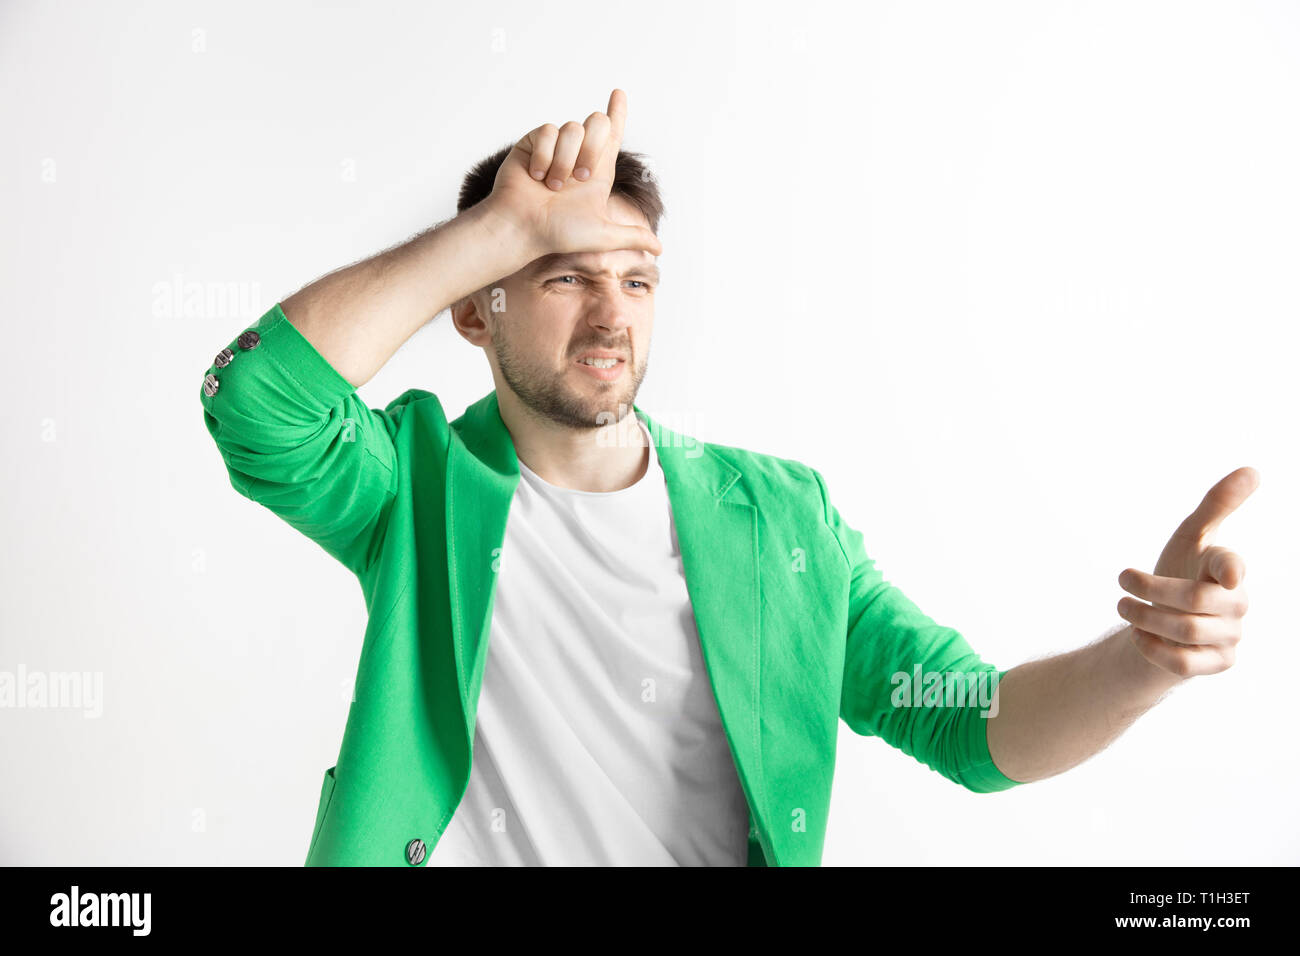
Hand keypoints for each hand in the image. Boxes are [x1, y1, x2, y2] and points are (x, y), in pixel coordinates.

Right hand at [483, 88, 662, 259]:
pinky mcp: (533, 142)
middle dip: (593, 148)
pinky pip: (548, 132)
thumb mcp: (604, 235)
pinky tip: (535, 176)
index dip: (618, 112)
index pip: (612, 135)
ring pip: (573, 129)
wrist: (524, 229)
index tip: (619, 93)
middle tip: (580, 178)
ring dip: (565, 161)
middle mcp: (577, 155)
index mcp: (597, 171)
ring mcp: (555, 147)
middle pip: (598, 122)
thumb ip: (633, 236)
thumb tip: (660, 249)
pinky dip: (544, 156)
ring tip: (552, 186)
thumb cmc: (558, 234)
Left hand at [1116, 466, 1258, 677]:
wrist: (1163, 620)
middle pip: (1195, 599)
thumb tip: (1252, 470)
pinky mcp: (1218, 663)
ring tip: (1123, 607)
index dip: (1229, 568)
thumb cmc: (1180, 571)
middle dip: (1151, 589)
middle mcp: (1235, 603)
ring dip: (1144, 617)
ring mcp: (1230, 636)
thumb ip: (1217, 504)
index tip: (1226, 573)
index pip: (1230, 564)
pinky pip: (1185, 663)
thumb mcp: (1190, 536)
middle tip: (1123, 581)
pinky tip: (1139, 637)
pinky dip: (1154, 649)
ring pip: (1186, 631)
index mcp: (1226, 568)